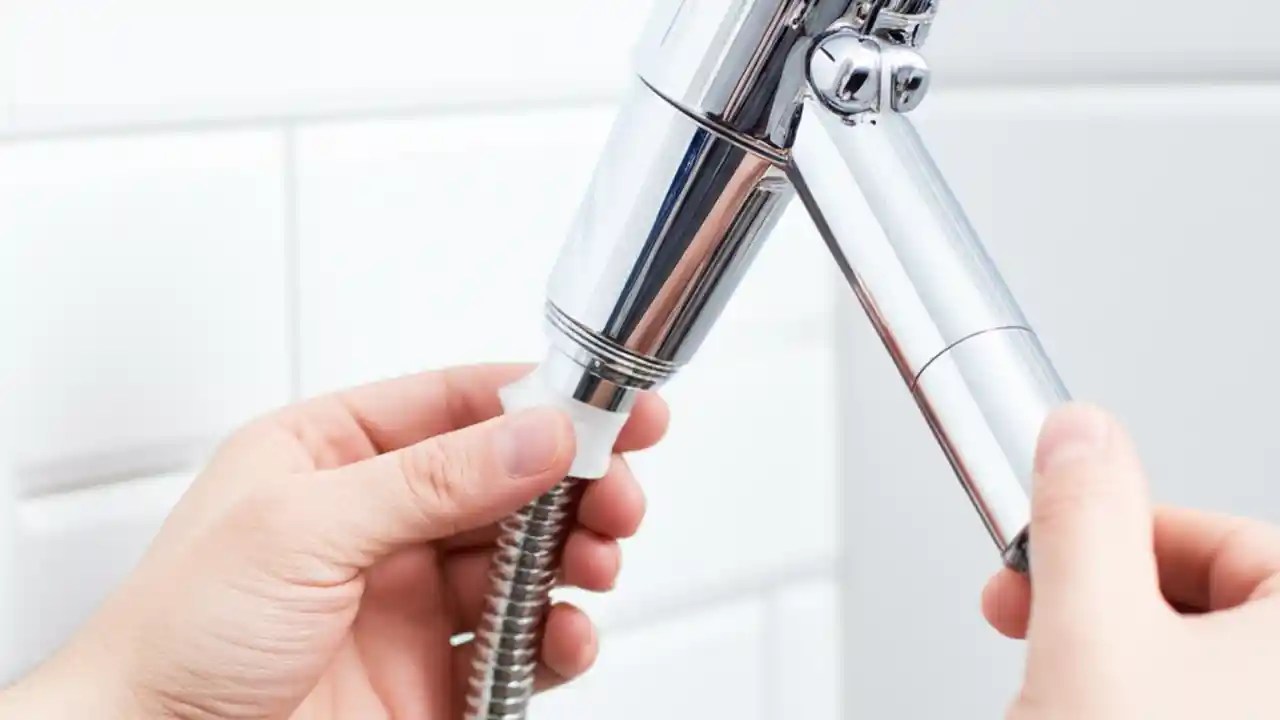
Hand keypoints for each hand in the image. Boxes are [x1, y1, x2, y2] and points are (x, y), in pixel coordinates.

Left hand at [0, 364, 667, 719]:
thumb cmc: (176, 637)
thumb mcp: (302, 527)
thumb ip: (432, 479)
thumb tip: (536, 435)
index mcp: (332, 456)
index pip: (454, 405)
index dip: (538, 399)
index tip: (607, 406)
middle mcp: (379, 522)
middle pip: (505, 480)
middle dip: (572, 482)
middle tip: (615, 492)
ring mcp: (408, 600)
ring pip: (524, 560)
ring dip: (575, 554)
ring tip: (596, 560)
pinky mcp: (433, 674)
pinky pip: (519, 644)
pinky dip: (558, 637)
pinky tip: (566, 634)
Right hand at [981, 403, 1279, 718]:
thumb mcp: (1091, 634)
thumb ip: (1084, 518)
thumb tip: (1079, 435)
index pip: (1229, 538)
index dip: (1125, 534)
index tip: (1061, 544)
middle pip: (1202, 600)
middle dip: (1099, 598)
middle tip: (1034, 613)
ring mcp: (1261, 719)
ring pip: (1184, 664)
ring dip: (1101, 652)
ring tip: (1053, 682)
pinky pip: (1180, 708)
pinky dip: (1124, 703)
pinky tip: (1073, 715)